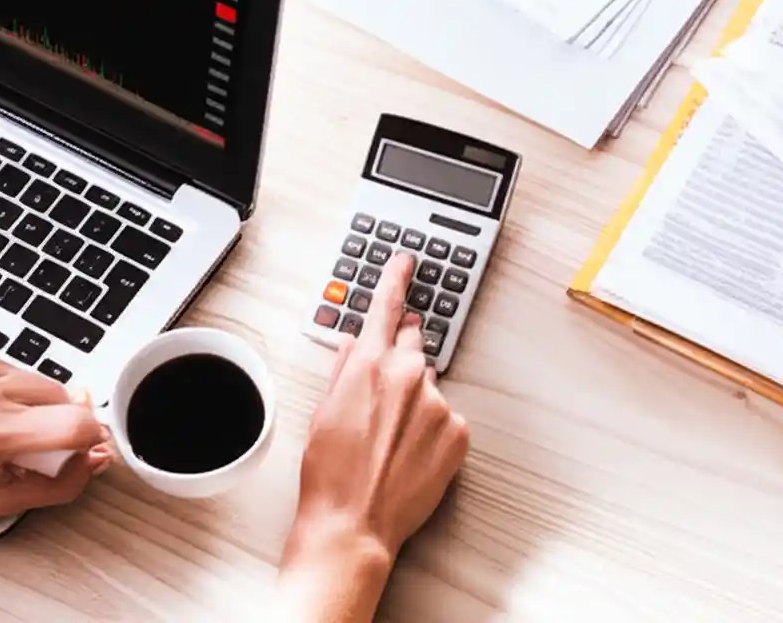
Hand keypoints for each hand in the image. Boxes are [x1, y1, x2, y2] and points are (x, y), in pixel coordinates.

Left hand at [0, 352, 110, 523]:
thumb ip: (56, 485)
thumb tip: (93, 462)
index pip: (74, 424)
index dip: (91, 439)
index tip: (85, 450)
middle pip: (68, 400)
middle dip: (63, 425)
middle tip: (31, 448)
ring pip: (48, 384)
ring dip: (43, 408)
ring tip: (9, 430)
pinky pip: (24, 373)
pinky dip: (21, 395)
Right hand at [278, 253, 469, 620]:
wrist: (354, 521)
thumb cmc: (330, 472)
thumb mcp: (324, 409)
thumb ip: (344, 369)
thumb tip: (355, 347)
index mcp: (370, 364)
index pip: (387, 307)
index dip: (396, 280)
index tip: (406, 261)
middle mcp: (409, 376)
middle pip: (412, 345)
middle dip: (399, 357)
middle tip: (382, 390)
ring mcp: (438, 404)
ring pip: (428, 388)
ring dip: (414, 402)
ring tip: (389, 441)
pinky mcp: (458, 432)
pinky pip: (446, 417)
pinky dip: (431, 429)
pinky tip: (408, 453)